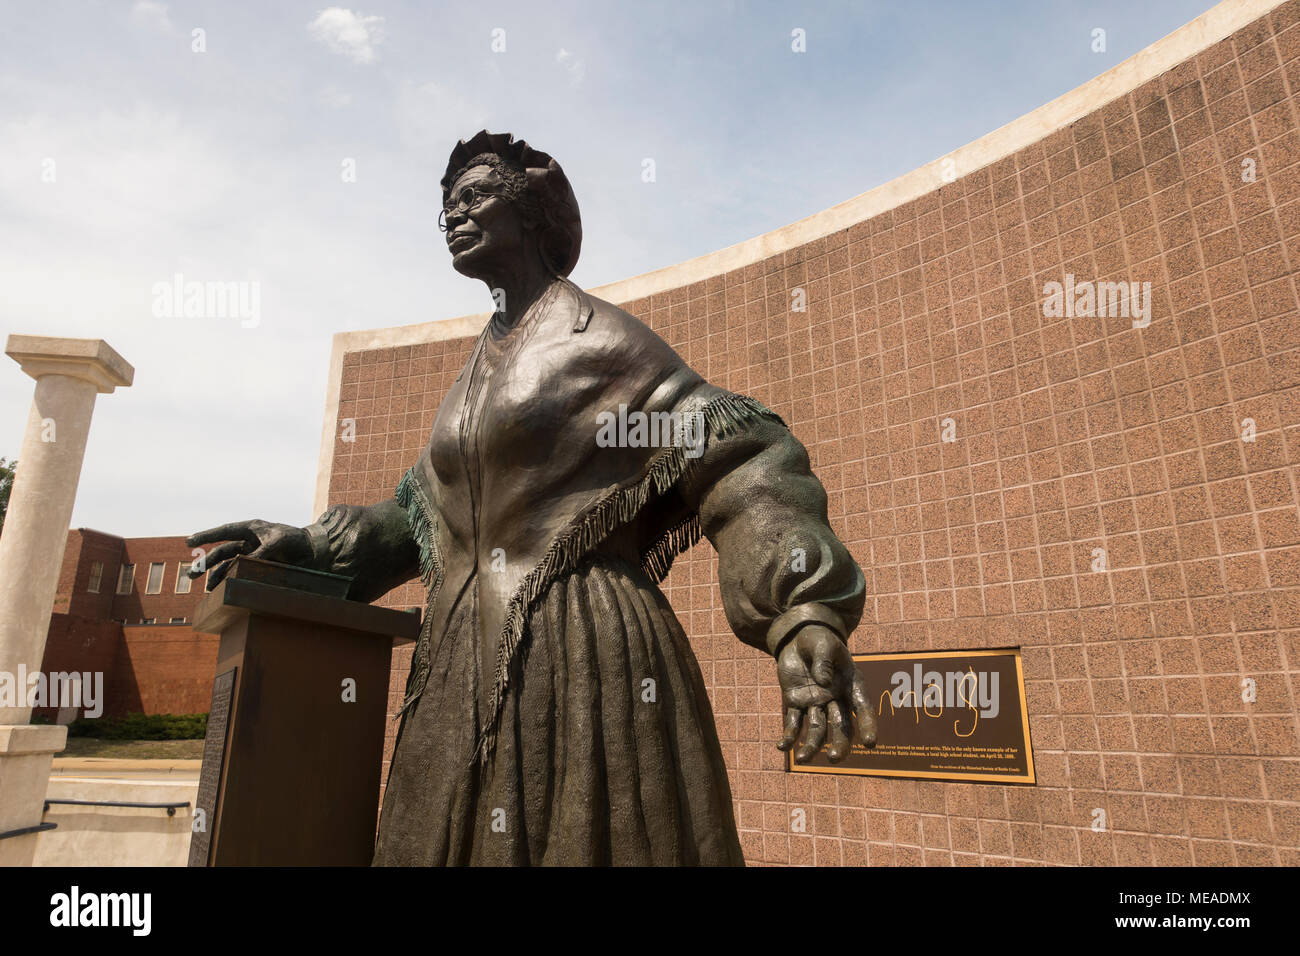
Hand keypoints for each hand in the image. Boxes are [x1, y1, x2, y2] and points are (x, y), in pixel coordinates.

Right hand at [186, 520, 313, 588]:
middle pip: (222, 551)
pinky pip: (241, 573)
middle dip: (206, 562)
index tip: (189, 541)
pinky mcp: (259, 566)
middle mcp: (248, 541)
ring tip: (206, 586)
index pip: (224, 531)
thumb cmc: (296, 539)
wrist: (313, 550)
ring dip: (216, 574)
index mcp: (252, 528)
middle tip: (191, 574)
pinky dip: (231, 579)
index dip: (206, 536)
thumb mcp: (279, 541)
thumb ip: (261, 552)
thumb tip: (244, 564)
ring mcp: (253, 554)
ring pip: (229, 564)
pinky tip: (223, 588)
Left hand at [775, 624, 876, 762]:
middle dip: (839, 744)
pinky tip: (781, 747)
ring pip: (816, 730)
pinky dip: (788, 736)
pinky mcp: (795, 703)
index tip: (870, 743)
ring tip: (801, 760)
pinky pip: (793, 723)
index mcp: (850, 684)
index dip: (867, 725)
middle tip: (833, 758)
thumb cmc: (818, 640)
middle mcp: (835, 699)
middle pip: (840, 727)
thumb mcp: (823, 643)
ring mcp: (815, 703)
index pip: (862, 708)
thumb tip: (822, 682)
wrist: (798, 639)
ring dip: (810, 746)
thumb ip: (824, 660)